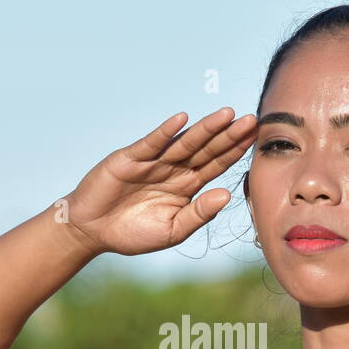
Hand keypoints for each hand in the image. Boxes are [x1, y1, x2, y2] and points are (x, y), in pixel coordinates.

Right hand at [60, 108, 257, 255]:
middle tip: (252, 120)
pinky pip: (151, 143)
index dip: (235, 152)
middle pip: (206, 149)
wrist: (92, 231)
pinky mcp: (130, 158)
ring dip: (205, 128)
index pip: (216, 165)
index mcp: (187, 186)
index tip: (256, 140)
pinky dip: (166, 132)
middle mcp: (174, 169)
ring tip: (226, 115)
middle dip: (228, 135)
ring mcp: (153, 161)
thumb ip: (199, 214)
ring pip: (184, 142)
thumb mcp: (172, 230)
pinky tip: (182, 120)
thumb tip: (227, 195)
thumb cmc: (133, 233)